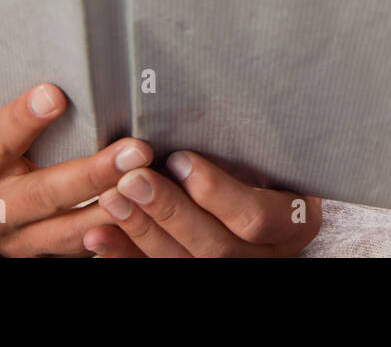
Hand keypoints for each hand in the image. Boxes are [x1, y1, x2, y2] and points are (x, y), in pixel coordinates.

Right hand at [0, 83, 153, 256]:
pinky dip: (119, 232)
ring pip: (70, 232)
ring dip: (114, 208)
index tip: (55, 94)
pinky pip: (84, 250)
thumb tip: (60, 83)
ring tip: (149, 183)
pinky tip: (149, 211)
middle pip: (43, 193)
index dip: (24, 118)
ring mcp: (16, 244)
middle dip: (93, 173)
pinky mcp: (43, 259)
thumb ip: (22, 113)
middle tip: (136, 150)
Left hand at [83, 152, 321, 256]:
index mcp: (291, 224)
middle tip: (134, 179)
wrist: (267, 201)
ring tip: (112, 198)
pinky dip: (126, 253)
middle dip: (171, 212)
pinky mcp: (197, 273)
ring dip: (142, 232)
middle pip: (216, 247)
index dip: (217, 193)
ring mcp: (232, 270)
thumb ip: (245, 149)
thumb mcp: (270, 155)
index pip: (256, 218)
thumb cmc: (268, 166)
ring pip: (184, 264)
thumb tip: (196, 116)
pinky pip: (159, 272)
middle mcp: (265, 257)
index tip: (181, 159)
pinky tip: (99, 234)